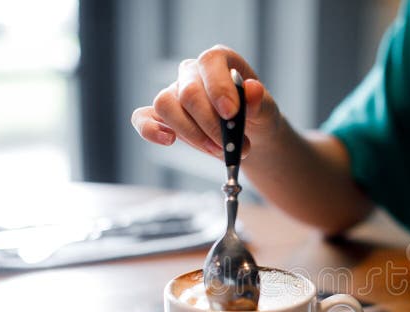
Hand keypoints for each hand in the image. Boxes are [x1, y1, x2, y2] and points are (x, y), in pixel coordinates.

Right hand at [131, 45, 281, 159]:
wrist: (250, 136)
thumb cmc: (256, 116)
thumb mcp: (266, 111)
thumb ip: (260, 101)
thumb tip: (253, 89)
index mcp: (219, 61)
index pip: (210, 62)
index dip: (218, 87)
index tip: (231, 114)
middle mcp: (192, 73)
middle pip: (188, 92)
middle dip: (210, 125)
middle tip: (232, 147)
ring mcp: (174, 93)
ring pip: (166, 105)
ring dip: (191, 134)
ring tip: (217, 151)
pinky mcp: (162, 116)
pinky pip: (143, 118)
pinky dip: (150, 130)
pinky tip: (168, 141)